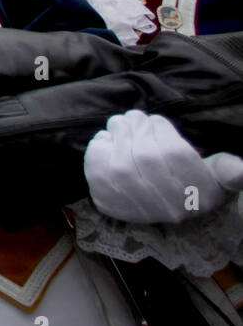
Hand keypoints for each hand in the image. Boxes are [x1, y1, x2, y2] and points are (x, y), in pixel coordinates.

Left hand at [84, 110, 240, 223]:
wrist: (167, 208)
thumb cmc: (195, 182)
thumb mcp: (219, 174)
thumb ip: (228, 169)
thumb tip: (242, 170)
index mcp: (200, 194)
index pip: (176, 155)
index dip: (161, 131)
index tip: (156, 120)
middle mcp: (170, 206)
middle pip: (146, 158)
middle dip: (137, 129)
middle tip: (133, 116)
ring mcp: (138, 209)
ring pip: (121, 167)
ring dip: (117, 137)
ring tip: (119, 124)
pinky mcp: (111, 207)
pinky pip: (97, 176)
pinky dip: (98, 152)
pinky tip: (106, 141)